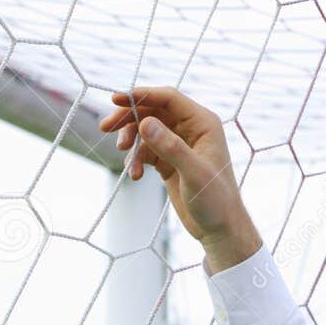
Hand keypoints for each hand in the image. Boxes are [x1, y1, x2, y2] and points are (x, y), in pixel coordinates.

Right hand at [98, 87, 260, 269]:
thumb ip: (170, 147)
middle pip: (153, 111)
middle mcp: (191, 129)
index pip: (168, 99)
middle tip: (106, 127)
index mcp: (203, 123)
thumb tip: (144, 123)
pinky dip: (136, 160)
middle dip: (129, 118)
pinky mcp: (169, 160)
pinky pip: (145, 150)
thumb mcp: (194, 173)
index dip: (141, 95)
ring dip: (131, 141)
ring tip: (124, 157)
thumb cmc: (216, 201)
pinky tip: (134, 176)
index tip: (115, 100)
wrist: (220, 229)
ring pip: (146, 130)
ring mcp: (178, 144)